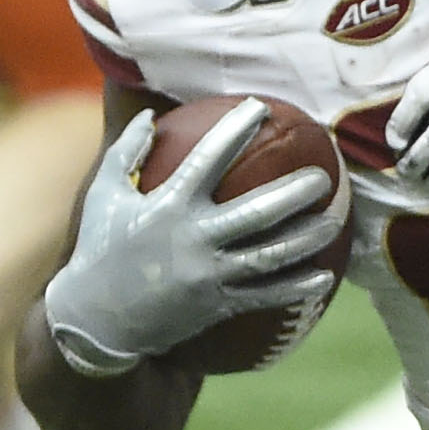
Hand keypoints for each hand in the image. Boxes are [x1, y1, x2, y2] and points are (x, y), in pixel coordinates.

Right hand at [40, 102, 346, 377]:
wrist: (94, 321)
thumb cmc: (100, 249)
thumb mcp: (103, 196)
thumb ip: (126, 153)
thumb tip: (150, 114)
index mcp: (167, 207)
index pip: (208, 160)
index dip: (235, 130)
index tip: (261, 108)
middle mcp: (192, 240)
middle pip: (257, 213)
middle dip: (295, 194)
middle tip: (324, 177)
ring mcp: (207, 276)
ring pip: (269, 256)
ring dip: (307, 239)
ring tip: (334, 220)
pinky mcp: (215, 305)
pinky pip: (264, 296)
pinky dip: (296, 288)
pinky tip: (324, 277)